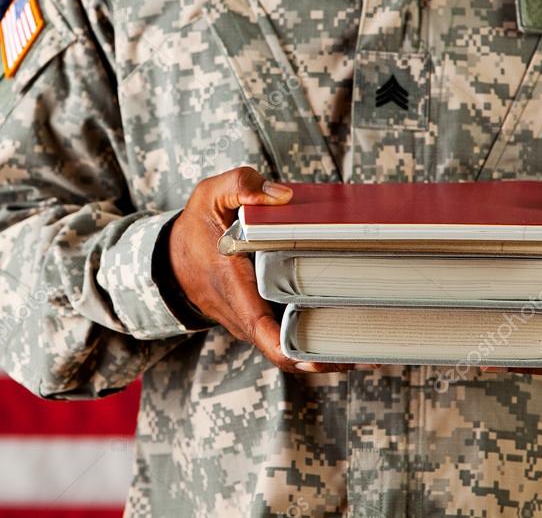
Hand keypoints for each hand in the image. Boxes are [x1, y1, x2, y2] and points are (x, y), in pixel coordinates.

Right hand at [169, 167, 352, 373]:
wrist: (171, 257)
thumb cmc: (195, 227)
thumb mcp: (210, 195)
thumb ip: (242, 185)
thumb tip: (284, 196)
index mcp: (234, 288)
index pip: (265, 335)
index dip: (297, 354)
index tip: (328, 356)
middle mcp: (243, 314)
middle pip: (288, 351)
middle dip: (326, 355)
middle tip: (371, 348)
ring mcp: (251, 321)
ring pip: (289, 346)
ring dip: (323, 348)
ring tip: (366, 336)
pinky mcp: (257, 318)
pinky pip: (284, 334)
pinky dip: (311, 336)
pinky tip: (343, 322)